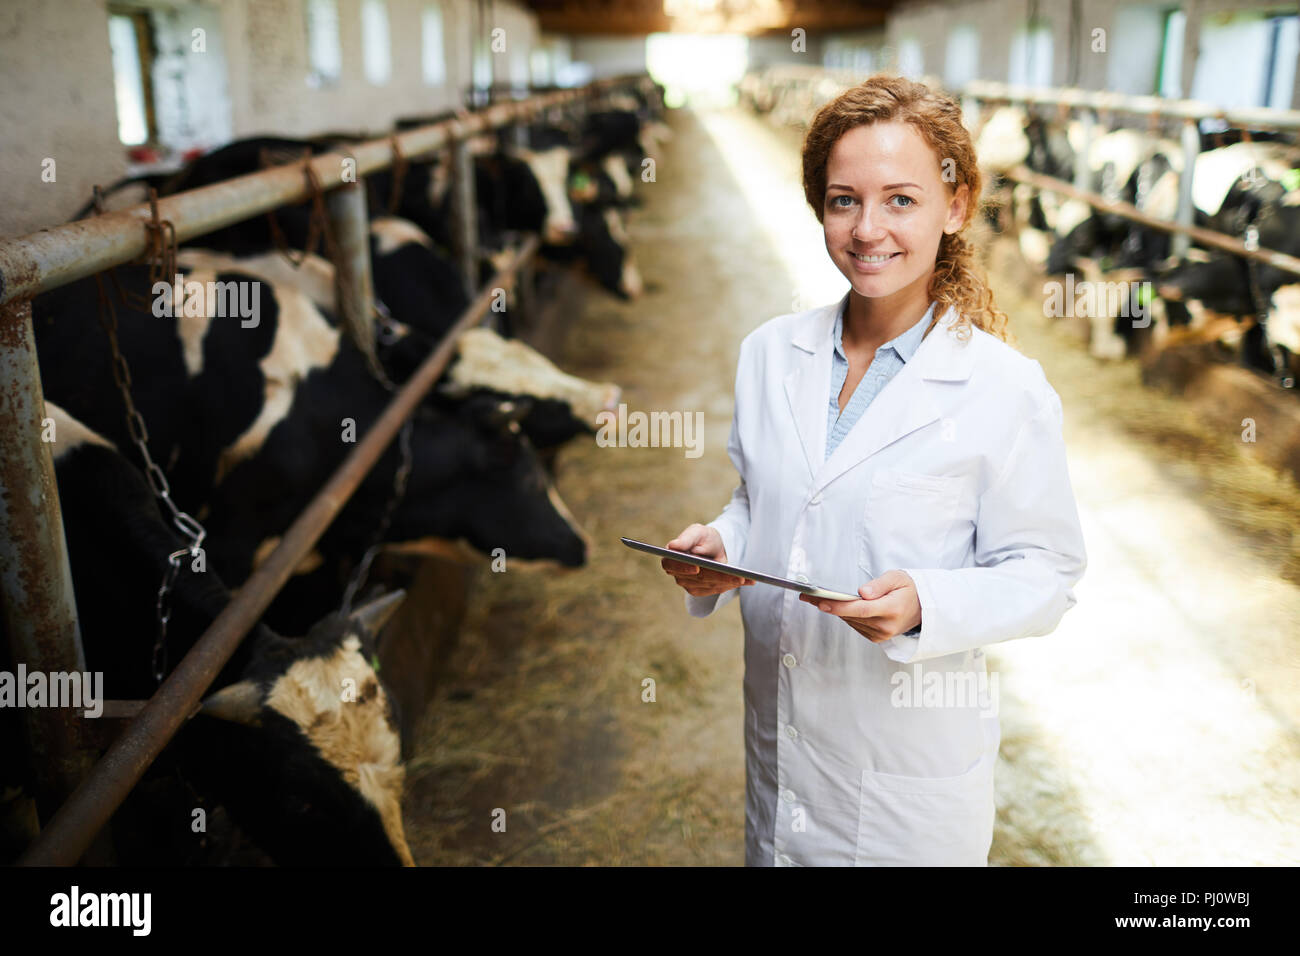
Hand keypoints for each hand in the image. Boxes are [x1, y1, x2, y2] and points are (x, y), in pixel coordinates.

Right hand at [662, 523, 754, 596]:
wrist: (713, 547)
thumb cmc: (703, 537)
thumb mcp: (697, 533)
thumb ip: (686, 539)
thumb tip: (672, 546)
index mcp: (671, 558)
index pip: (671, 565)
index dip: (683, 568)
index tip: (697, 568)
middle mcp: (678, 574)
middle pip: (697, 578)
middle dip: (717, 576)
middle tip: (735, 575)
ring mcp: (688, 585)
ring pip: (710, 585)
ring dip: (728, 581)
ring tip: (744, 578)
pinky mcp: (701, 591)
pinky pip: (717, 589)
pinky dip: (732, 584)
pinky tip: (746, 581)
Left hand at [799, 570, 920, 642]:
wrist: (923, 607)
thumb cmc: (910, 589)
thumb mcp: (898, 578)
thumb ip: (880, 584)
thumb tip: (863, 592)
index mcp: (893, 609)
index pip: (861, 609)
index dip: (840, 606)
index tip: (821, 602)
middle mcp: (886, 625)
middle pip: (852, 615)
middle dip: (829, 605)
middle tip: (809, 596)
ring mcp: (882, 634)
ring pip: (851, 621)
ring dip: (834, 611)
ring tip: (816, 599)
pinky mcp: (878, 638)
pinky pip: (856, 625)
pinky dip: (846, 616)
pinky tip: (837, 607)